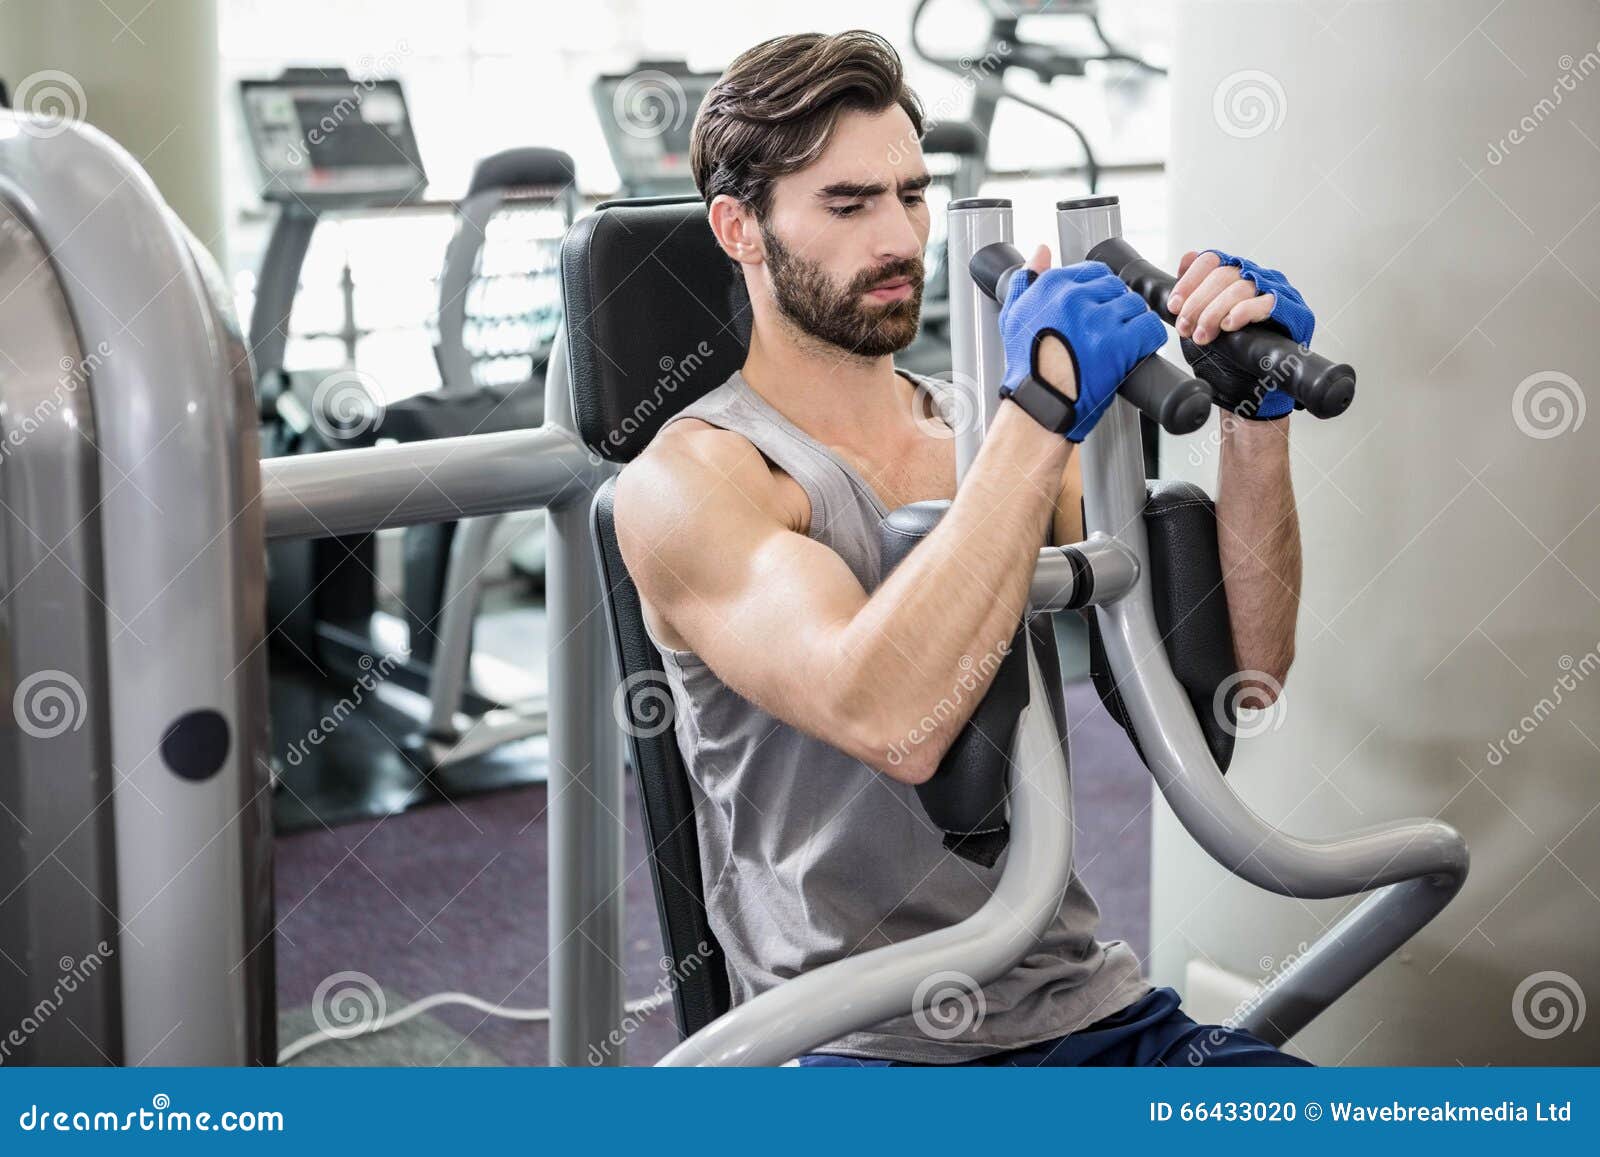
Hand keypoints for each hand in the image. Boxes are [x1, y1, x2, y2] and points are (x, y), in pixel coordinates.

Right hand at [999, 249, 1166, 441]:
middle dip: (1118, 309)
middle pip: (1119, 288)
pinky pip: (1150, 328)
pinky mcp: (1118, 343)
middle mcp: (1075, 297)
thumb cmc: (1026, 368)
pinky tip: (1136, 351)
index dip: (1102, 294)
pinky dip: (1149, 340)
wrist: (1038, 406)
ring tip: (1120, 344)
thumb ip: (1026, 279)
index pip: (1096, 272)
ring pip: (1136, 307)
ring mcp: (1098, 319)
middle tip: (1110, 333)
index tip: (1099, 312)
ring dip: (1134, 325)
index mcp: (1052, 286)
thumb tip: (1041, 252)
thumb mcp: (1013, 316)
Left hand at [1168, 249, 1314, 419]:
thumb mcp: (1201, 322)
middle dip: (1197, 303)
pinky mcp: (1293, 312)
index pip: (1212, 261)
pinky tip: (1229, 325)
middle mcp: (1257, 278)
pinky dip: (1243, 312)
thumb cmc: (1228, 357)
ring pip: (1240, 287)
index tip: (1174, 305)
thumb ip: (1194, 292)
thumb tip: (1187, 258)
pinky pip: (1267, 303)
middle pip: (1223, 274)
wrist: (1248, 391)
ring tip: (1203, 335)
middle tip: (1185, 327)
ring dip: (1214, 312)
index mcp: (1235, 275)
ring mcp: (1276, 292)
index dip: (1189, 281)